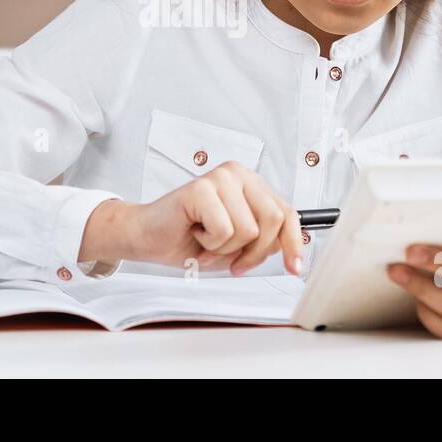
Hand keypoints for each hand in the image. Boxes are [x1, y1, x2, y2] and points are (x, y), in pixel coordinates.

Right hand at [80, 161, 304, 276]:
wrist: (147, 238)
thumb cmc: (190, 240)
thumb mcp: (237, 246)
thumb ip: (264, 241)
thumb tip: (289, 248)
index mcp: (251, 184)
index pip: (287, 212)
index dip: (292, 243)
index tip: (294, 267)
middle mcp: (238, 173)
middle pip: (273, 219)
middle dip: (254, 252)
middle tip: (232, 263)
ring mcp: (219, 177)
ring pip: (249, 229)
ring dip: (226, 249)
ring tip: (206, 242)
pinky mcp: (200, 188)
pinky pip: (224, 229)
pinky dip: (210, 244)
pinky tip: (195, 234)